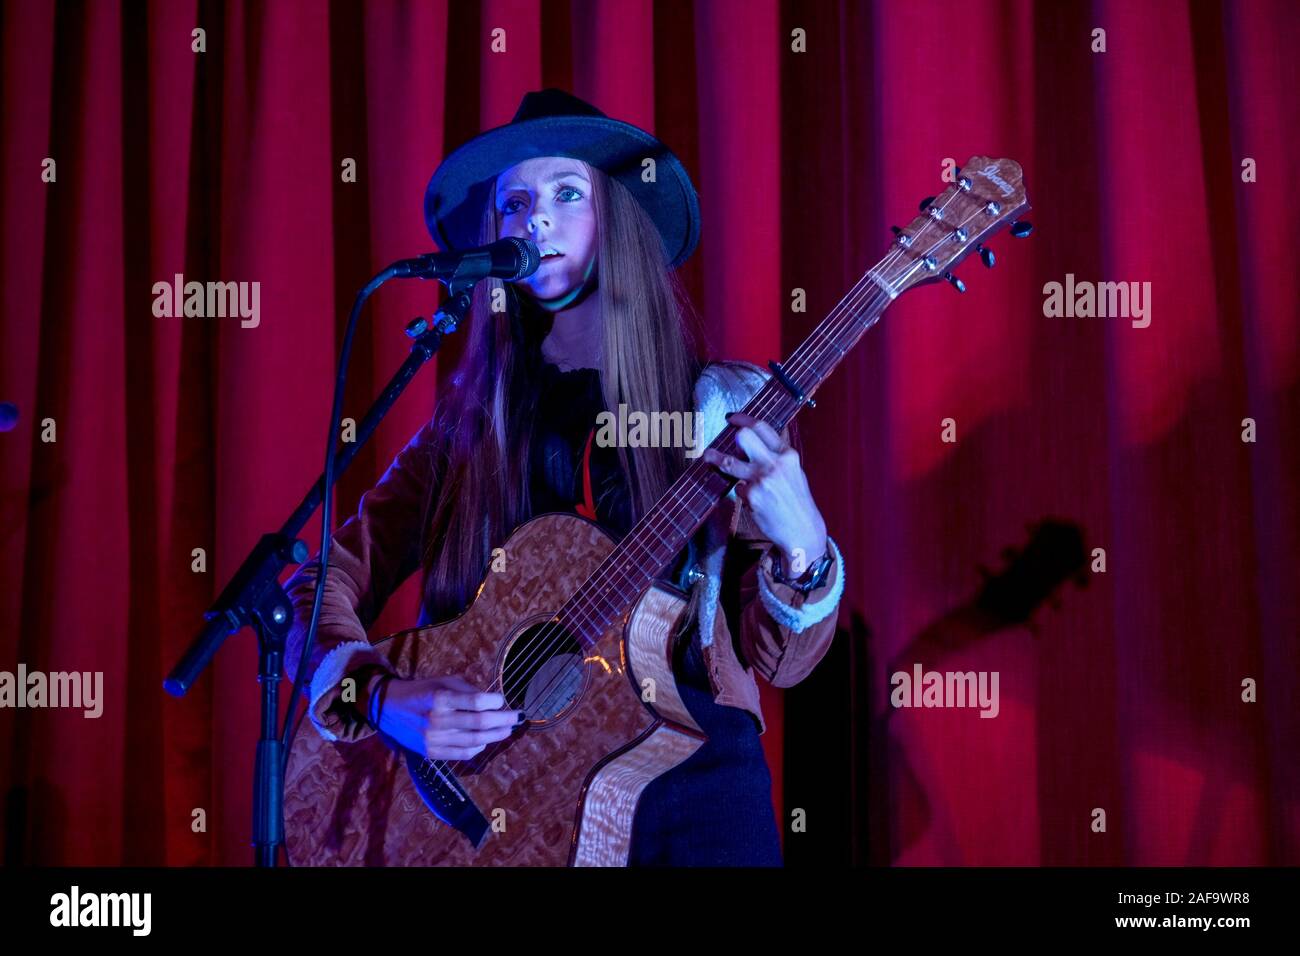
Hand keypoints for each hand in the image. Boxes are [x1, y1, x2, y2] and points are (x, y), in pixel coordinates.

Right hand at [376, 675, 524, 760]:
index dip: (495, 701)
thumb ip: (468, 690)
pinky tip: (485, 741)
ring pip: (474, 741)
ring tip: (508, 730)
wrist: (388, 709)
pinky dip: (478, 748)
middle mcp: (437, 720)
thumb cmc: (421, 691)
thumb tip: (495, 701)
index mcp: (440, 698)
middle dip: (503, 720)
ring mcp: (434, 739)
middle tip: (517, 717)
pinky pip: (462, 754)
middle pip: (480, 723)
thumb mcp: (443, 681)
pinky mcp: (431, 753)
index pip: (476, 702)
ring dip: (496, 736)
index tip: (503, 700)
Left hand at [701, 412, 827, 572]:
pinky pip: (738, 488)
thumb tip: (752, 445)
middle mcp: (775, 463)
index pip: (762, 428)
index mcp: (787, 455)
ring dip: (715, 458)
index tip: (731, 418)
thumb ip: (776, 457)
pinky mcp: (752, 495)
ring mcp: (762, 479)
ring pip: (729, 462)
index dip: (742, 419)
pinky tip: (754, 502)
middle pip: (743, 437)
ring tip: (708, 456)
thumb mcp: (793, 472)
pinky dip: (743, 494)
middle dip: (733, 437)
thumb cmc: (797, 502)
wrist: (803, 530)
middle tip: (725, 440)